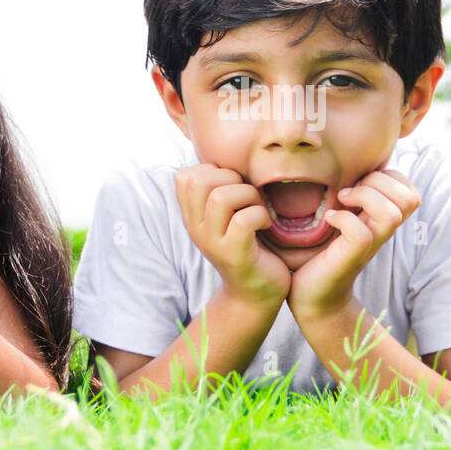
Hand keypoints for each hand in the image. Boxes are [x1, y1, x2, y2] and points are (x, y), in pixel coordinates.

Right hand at [175, 164, 290, 310]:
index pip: (185, 176)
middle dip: (232, 179)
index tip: (232, 187)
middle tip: (248, 198)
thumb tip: (228, 155)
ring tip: (257, 210)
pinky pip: (244, 220)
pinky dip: (261, 216)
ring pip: (221, 197)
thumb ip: (220, 188)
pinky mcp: (234, 254)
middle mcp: (196, 228)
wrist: (255, 293)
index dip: (213, 171)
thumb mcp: (227, 216)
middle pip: (201, 181)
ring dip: (249, 197)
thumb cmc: (248, 245)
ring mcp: (212, 242)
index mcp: (192, 215)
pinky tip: (265, 226)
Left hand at [288, 169, 419, 320]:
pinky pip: (361, 234)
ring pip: (393, 214)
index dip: (390, 177)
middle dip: (379, 182)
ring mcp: (370, 245)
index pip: (410, 190)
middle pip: (410, 198)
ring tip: (341, 202)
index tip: (359, 182)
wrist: (311, 294)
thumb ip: (351, 196)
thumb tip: (346, 163)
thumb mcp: (340, 217)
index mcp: (381, 219)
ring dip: (365, 198)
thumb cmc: (320, 253)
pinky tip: (329, 219)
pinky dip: (343, 219)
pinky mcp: (352, 257)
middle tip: (349, 192)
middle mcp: (381, 231)